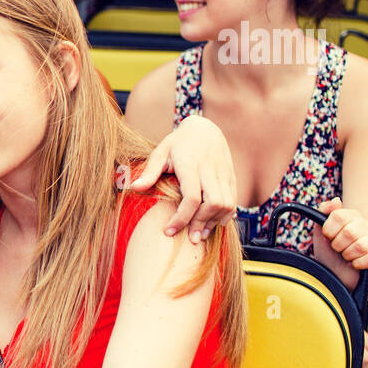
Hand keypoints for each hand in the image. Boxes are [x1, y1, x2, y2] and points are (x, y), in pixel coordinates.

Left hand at [130, 115, 236, 243]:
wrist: (205, 128)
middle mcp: (210, 170)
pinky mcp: (232, 176)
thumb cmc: (178, 143)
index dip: (182, 218)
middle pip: (213, 204)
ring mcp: (224, 173)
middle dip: (202, 223)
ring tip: (202, 233)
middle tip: (191, 239)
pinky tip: (214, 224)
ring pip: (226, 204)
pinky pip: (234, 200)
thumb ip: (149, 172)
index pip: (191, 198)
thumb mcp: (160, 152)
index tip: (169, 231)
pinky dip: (226, 215)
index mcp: (190, 165)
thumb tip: (133, 188)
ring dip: (215, 221)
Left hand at [314, 198, 367, 288]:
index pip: (338, 215)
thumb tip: (336, 200)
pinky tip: (356, 265)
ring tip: (347, 258)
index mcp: (353, 217)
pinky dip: (358, 264)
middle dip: (337, 246)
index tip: (329, 238)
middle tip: (339, 251)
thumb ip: (323, 213)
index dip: (329, 231)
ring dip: (348, 256)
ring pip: (360, 246)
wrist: (341, 278)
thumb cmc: (331, 254)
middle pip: (349, 232)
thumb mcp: (321, 234)